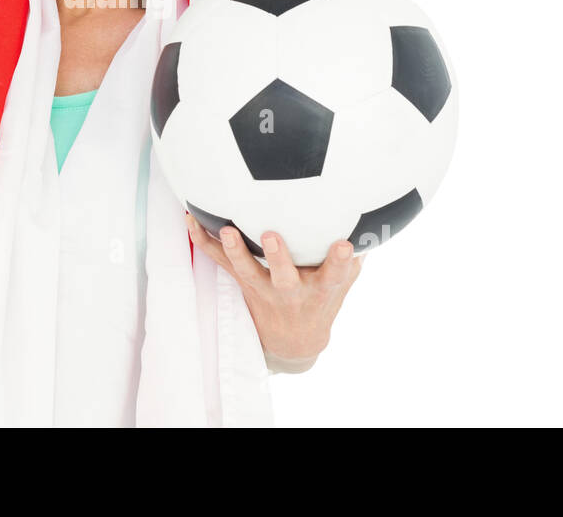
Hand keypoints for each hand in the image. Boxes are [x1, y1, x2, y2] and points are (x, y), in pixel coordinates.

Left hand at [185, 211, 364, 364]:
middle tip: (271, 235)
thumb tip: (372, 219)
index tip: (344, 246)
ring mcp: (263, 289)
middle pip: (283, 276)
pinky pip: (219, 262)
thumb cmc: (321, 303)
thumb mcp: (342, 285)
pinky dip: (203, 241)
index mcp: (320, 290)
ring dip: (235, 250)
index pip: (335, 276)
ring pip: (246, 270)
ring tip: (226, 230)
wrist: (292, 342)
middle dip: (278, 256)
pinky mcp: (242, 283)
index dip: (341, 262)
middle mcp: (290, 291)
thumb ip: (351, 258)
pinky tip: (190, 219)